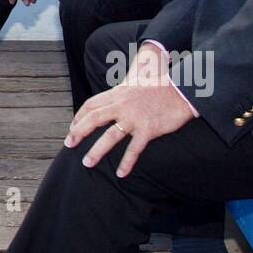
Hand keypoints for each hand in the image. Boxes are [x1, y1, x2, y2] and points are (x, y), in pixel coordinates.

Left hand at [65, 45, 192, 177]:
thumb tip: (116, 90)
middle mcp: (122, 105)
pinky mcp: (148, 129)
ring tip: (87, 163)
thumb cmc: (161, 84)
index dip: (79, 116)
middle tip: (69, 144)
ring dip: (96, 151)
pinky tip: (121, 173)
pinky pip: (134, 149)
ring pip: (110, 137)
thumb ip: (125, 84)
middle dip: (78, 132)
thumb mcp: (137, 78)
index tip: (72, 127)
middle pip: (94, 119)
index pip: (91, 104)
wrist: (183, 89)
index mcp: (118, 93)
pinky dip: (127, 162)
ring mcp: (134, 118)